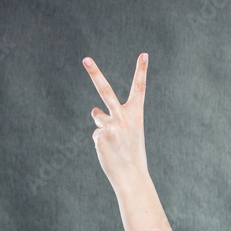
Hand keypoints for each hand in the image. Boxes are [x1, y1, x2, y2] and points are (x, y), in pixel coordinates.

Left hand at [82, 53, 150, 192]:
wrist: (131, 175)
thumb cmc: (132, 153)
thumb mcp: (128, 132)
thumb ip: (113, 118)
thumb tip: (93, 110)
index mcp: (136, 114)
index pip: (140, 88)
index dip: (142, 70)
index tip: (144, 54)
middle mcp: (123, 117)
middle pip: (106, 90)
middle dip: (95, 73)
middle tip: (85, 59)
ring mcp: (110, 125)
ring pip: (98, 117)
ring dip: (103, 127)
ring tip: (114, 143)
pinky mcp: (100, 135)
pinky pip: (96, 133)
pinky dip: (101, 141)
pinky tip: (109, 150)